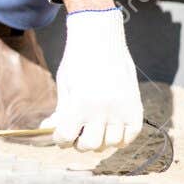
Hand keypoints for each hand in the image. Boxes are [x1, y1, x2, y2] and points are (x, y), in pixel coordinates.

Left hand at [39, 6, 142, 150]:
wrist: (101, 39)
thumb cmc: (77, 60)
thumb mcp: (64, 85)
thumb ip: (61, 111)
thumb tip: (48, 130)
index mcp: (80, 103)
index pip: (67, 136)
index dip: (60, 138)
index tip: (59, 134)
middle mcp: (103, 109)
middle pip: (91, 145)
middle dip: (80, 143)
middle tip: (77, 134)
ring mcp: (122, 109)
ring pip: (112, 143)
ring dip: (101, 141)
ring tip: (94, 130)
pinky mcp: (136, 107)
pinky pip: (130, 135)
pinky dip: (120, 137)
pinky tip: (110, 129)